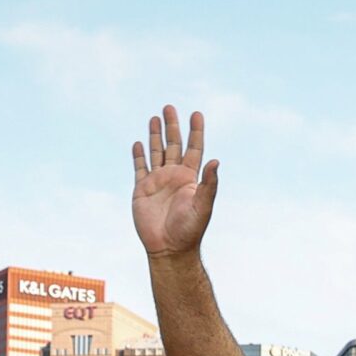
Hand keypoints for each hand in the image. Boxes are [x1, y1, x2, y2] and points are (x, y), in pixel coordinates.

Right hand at [132, 105, 217, 257]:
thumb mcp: (203, 206)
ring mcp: (157, 181)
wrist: (168, 248)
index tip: (196, 114)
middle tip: (169, 107)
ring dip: (155, 135)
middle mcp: (174, 176)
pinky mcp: (142, 189)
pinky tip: (139, 143)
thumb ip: (209, 184)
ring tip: (155, 117)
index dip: (195, 132)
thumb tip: (216, 161)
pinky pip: (140, 168)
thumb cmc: (189, 230)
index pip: (194, 149)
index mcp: (190, 178)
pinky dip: (139, 155)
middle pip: (173, 145)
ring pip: (156, 152)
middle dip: (172, 126)